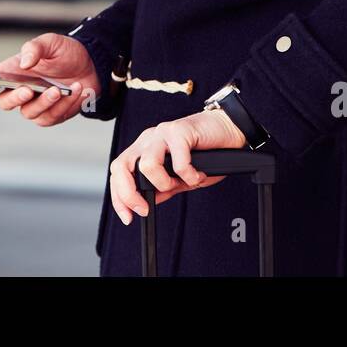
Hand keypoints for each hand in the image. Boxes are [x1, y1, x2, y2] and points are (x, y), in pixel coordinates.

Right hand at [0, 32, 101, 126]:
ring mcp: (35, 104)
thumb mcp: (51, 42)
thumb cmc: (65, 52)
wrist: (91, 65)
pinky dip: (64, 105)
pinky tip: (76, 90)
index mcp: (14, 71)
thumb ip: (35, 48)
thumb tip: (24, 63)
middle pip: (5, 102)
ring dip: (45, 102)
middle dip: (15, 98)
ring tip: (61, 90)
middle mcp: (21, 89)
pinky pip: (51, 116)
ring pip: (29, 112)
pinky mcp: (51, 114)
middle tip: (28, 90)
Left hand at [109, 109, 245, 225]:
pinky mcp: (179, 130)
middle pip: (121, 166)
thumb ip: (162, 187)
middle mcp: (148, 140)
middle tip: (145, 207)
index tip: (127, 217)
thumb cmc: (206, 151)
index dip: (119, 197)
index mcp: (144, 149)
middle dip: (129, 193)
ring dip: (165, 183)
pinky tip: (198, 174)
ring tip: (183, 182)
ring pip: (147, 165)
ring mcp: (162, 133)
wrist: (228, 129)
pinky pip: (178, 162)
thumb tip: (146, 202)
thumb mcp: (180, 177)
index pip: (119, 172)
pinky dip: (189, 175)